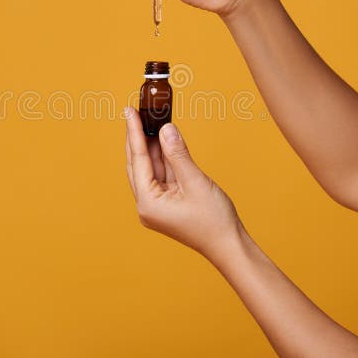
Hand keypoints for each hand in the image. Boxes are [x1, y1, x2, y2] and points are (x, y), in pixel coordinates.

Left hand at [124, 107, 240, 259]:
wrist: (229, 246)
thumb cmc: (214, 221)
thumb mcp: (195, 181)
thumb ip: (178, 154)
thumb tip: (165, 128)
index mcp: (148, 202)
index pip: (138, 159)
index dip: (133, 132)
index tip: (128, 111)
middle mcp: (147, 205)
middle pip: (138, 164)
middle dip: (138, 137)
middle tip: (135, 111)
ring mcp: (157, 205)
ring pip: (150, 168)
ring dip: (152, 146)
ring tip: (150, 120)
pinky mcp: (167, 204)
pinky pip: (162, 175)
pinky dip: (163, 158)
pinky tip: (164, 140)